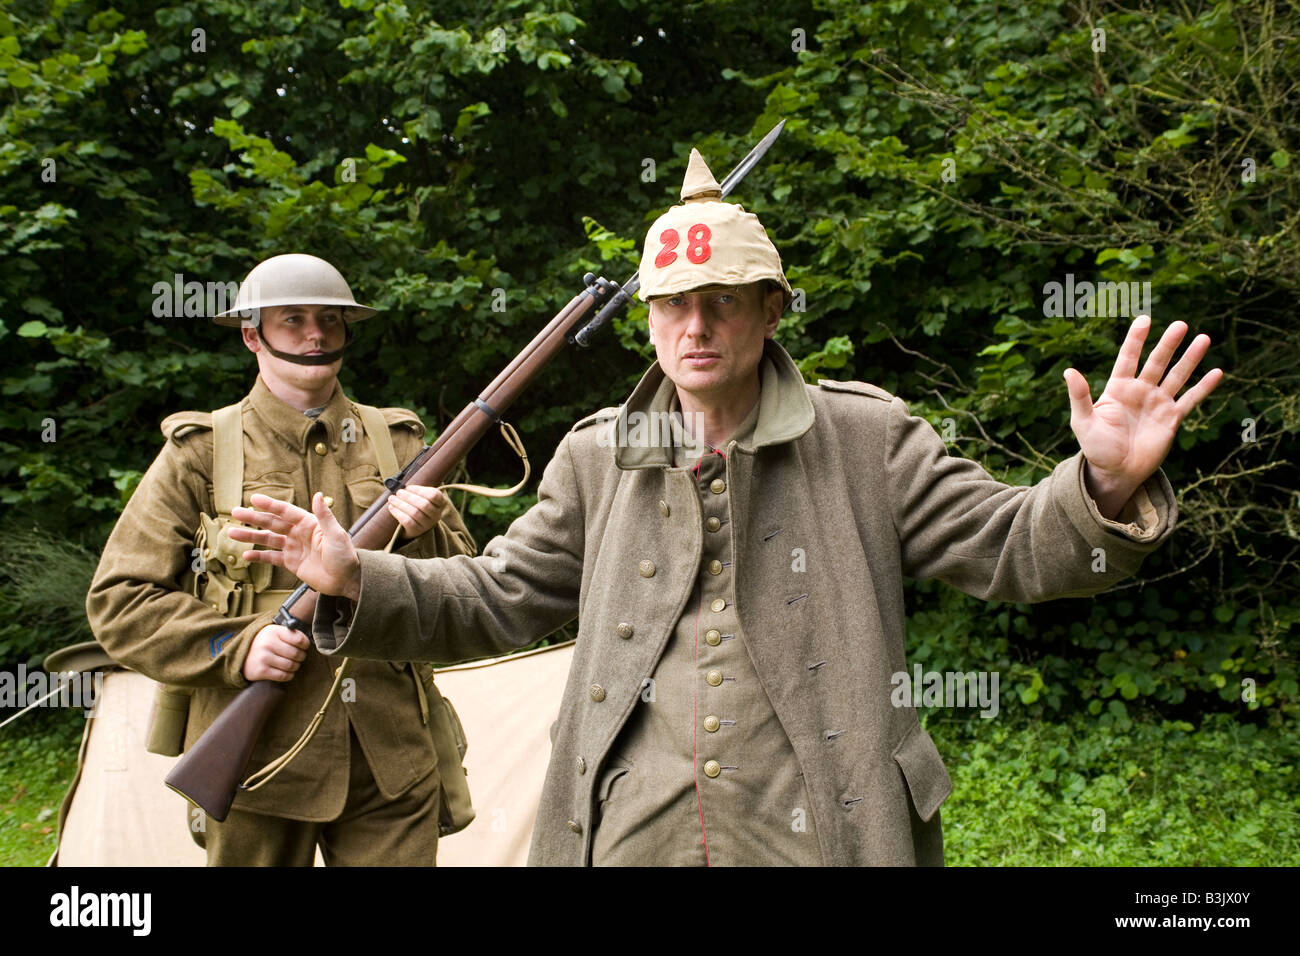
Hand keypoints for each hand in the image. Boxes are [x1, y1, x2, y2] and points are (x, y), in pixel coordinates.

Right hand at [229, 492, 361, 600]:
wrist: (347, 580)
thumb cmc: (345, 556)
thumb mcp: (336, 535)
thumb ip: (325, 517)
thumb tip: (318, 494)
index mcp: (309, 523)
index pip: (286, 511)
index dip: (270, 505)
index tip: (254, 499)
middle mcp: (299, 533)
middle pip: (272, 523)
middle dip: (254, 518)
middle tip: (234, 512)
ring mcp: (294, 548)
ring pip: (268, 539)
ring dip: (250, 536)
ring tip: (231, 532)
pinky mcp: (291, 563)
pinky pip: (272, 558)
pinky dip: (259, 556)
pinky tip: (246, 555)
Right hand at [243, 624, 309, 681]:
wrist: (240, 655)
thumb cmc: (263, 643)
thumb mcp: (273, 632)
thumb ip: (289, 633)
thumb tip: (307, 641)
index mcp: (274, 631)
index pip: (299, 639)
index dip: (305, 645)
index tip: (303, 647)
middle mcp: (268, 643)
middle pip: (297, 654)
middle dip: (301, 657)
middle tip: (298, 657)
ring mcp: (264, 658)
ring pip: (291, 666)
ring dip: (295, 667)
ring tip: (292, 664)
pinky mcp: (261, 671)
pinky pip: (283, 676)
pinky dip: (288, 675)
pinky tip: (286, 672)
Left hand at [388, 484, 449, 539]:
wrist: (416, 525)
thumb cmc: (418, 506)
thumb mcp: (422, 497)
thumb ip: (414, 490)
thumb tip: (396, 484)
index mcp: (440, 503)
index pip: (434, 495)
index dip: (420, 490)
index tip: (408, 487)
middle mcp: (436, 515)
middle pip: (424, 504)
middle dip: (409, 496)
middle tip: (398, 492)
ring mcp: (427, 524)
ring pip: (414, 513)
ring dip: (401, 504)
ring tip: (392, 498)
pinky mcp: (417, 531)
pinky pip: (407, 521)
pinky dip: (398, 513)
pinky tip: (392, 507)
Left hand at [1064, 315, 1222, 516]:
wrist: (1116, 472)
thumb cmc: (1096, 447)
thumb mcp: (1083, 422)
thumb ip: (1080, 397)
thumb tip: (1069, 371)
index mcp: (1118, 388)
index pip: (1128, 358)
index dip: (1136, 339)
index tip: (1145, 319)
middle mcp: (1140, 391)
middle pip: (1156, 362)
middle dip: (1168, 344)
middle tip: (1181, 324)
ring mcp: (1157, 403)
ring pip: (1177, 376)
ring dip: (1190, 359)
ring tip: (1204, 339)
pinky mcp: (1171, 419)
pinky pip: (1190, 400)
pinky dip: (1203, 387)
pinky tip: (1217, 372)